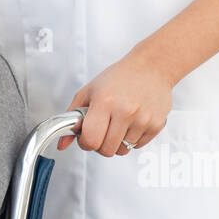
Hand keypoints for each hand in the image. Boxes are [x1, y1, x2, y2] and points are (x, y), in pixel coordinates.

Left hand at [56, 49, 173, 155]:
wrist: (151, 67)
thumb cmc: (119, 77)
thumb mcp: (89, 91)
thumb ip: (72, 118)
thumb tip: (62, 144)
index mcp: (105, 102)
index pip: (91, 140)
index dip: (85, 143)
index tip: (86, 136)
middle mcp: (125, 111)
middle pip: (107, 150)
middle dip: (100, 144)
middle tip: (101, 131)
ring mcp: (142, 119)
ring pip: (123, 150)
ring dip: (117, 142)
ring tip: (118, 123)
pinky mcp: (156, 125)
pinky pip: (138, 146)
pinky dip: (131, 139)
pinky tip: (131, 122)